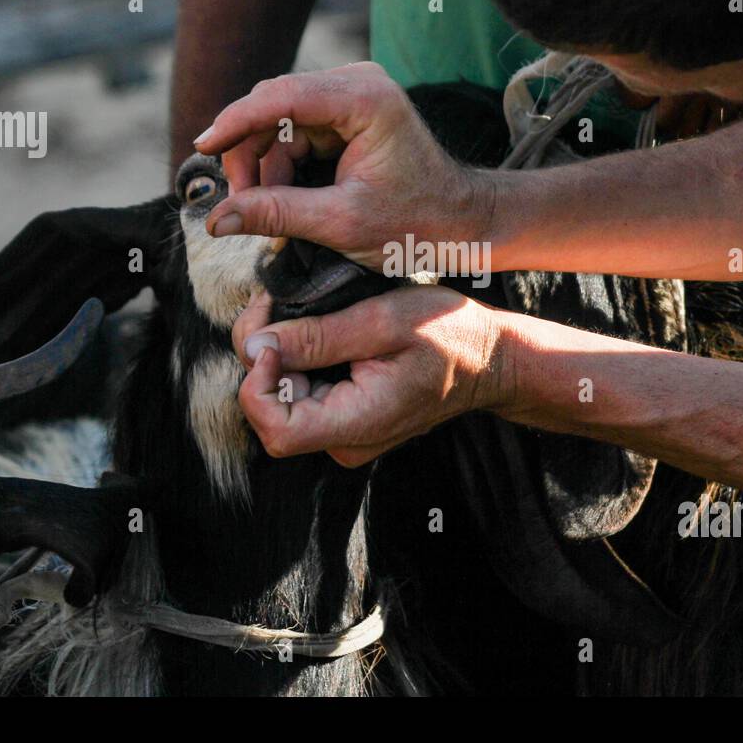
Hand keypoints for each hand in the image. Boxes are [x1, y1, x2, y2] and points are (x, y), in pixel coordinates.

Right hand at [193, 62, 494, 269]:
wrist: (461, 222)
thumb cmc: (417, 223)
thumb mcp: (342, 224)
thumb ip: (277, 214)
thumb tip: (217, 220)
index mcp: (365, 100)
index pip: (281, 96)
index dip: (235, 121)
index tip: (202, 146)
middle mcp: (358, 83)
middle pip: (274, 105)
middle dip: (249, 153)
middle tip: (239, 205)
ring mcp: (353, 94)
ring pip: (280, 120)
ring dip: (265, 165)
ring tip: (269, 214)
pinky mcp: (347, 112)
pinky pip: (295, 130)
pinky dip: (282, 165)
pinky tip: (284, 200)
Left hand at [230, 285, 507, 465]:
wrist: (488, 360)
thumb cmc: (448, 337)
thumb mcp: (384, 321)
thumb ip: (319, 337)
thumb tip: (254, 346)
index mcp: (357, 424)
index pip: (275, 430)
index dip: (259, 384)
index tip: (276, 336)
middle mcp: (344, 440)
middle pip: (269, 410)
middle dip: (262, 355)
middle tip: (276, 302)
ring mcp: (343, 432)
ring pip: (279, 398)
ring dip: (276, 352)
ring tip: (296, 308)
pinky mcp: (342, 417)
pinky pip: (299, 392)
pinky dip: (294, 357)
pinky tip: (311, 326)